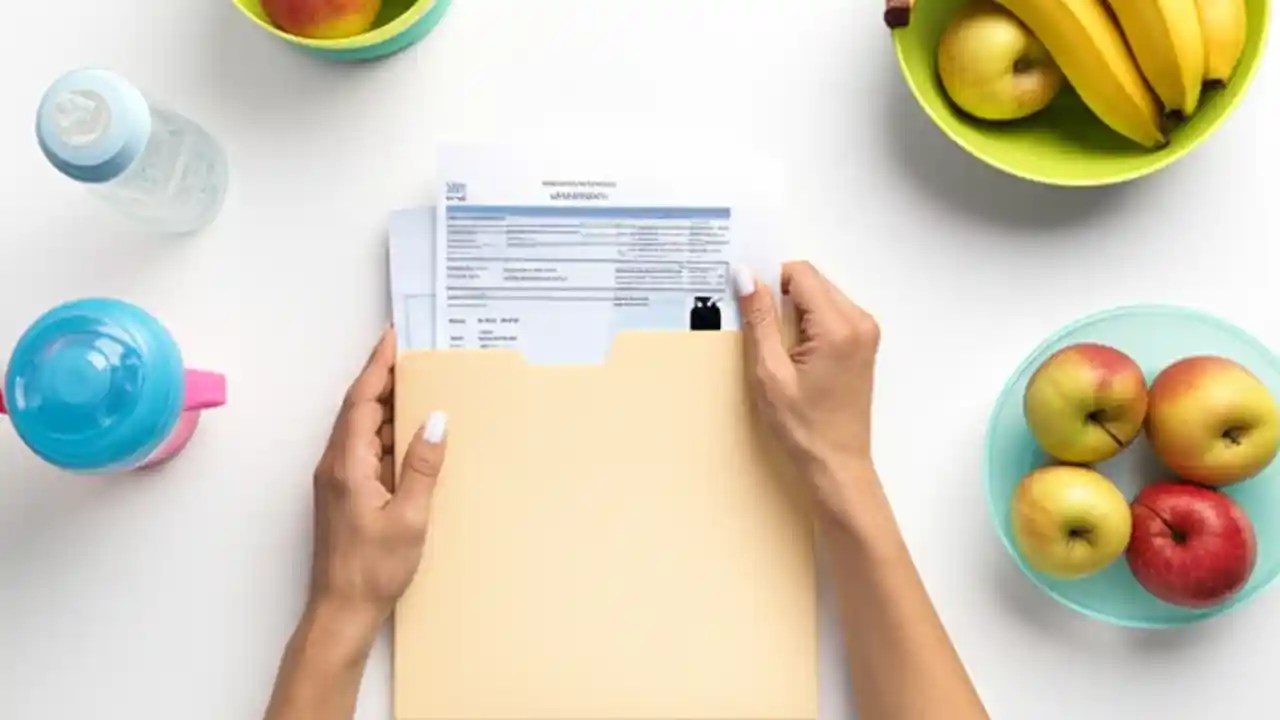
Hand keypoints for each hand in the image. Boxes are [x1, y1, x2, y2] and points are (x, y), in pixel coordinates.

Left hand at [309, 329, 448, 628]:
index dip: (378, 366)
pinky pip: (366, 450)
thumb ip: (422, 466)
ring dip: (387, 406)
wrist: (341, 611)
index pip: (362, 401)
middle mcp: (336, 465)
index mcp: (347, 464)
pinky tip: (410, 436)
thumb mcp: (409, 517)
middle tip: (415, 354)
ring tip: (419, 386)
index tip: (394, 338)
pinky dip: (387, 433)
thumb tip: (435, 420)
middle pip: (359, 409)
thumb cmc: (372, 570)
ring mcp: (339, 480)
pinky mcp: (346, 494)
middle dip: (385, 378)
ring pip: (363, 430)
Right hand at [735, 262, 879, 526]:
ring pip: (820, 296)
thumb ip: (760, 320)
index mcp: (839, 327)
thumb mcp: (771, 372)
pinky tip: (793, 353)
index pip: (801, 274)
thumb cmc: (803, 427)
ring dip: (794, 310)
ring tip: (776, 346)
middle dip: (781, 295)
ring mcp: (865, 332)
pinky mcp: (863, 343)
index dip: (770, 279)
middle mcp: (860, 322)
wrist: (837, 465)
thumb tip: (746, 277)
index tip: (748, 301)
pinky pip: (830, 314)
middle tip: (758, 328)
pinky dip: (808, 322)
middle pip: (813, 281)